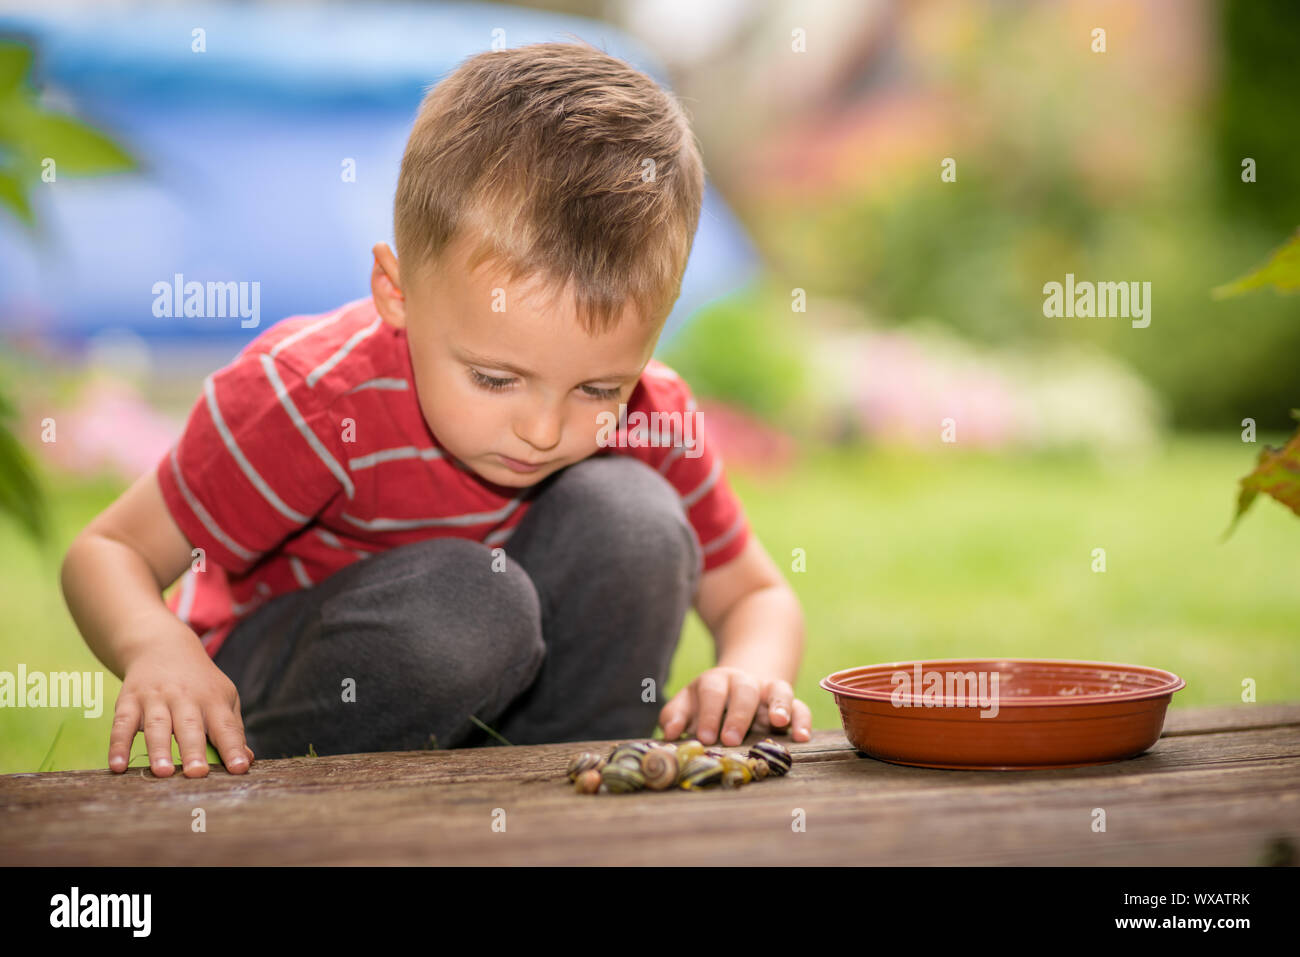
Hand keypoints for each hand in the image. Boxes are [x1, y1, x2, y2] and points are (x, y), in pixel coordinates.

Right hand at [110, 638, 254, 776]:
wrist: (163, 646)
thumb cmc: (200, 683)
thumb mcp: (223, 698)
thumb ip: (232, 730)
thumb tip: (246, 760)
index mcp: (213, 700)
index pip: (227, 727)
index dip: (234, 748)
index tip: (239, 769)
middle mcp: (185, 697)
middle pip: (190, 726)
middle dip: (193, 751)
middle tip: (197, 774)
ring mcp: (156, 698)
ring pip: (157, 726)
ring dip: (159, 750)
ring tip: (162, 773)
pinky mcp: (129, 701)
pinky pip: (122, 725)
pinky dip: (118, 746)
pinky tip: (117, 767)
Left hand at [658, 666, 812, 745]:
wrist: (739, 682)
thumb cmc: (708, 702)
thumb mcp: (688, 704)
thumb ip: (676, 716)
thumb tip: (670, 734)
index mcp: (716, 681)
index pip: (711, 692)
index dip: (708, 714)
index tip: (704, 737)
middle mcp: (744, 682)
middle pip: (744, 691)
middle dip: (738, 715)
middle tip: (731, 739)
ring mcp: (768, 691)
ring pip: (778, 690)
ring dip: (780, 705)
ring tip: (780, 722)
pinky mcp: (788, 703)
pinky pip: (800, 706)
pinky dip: (802, 719)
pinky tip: (803, 737)